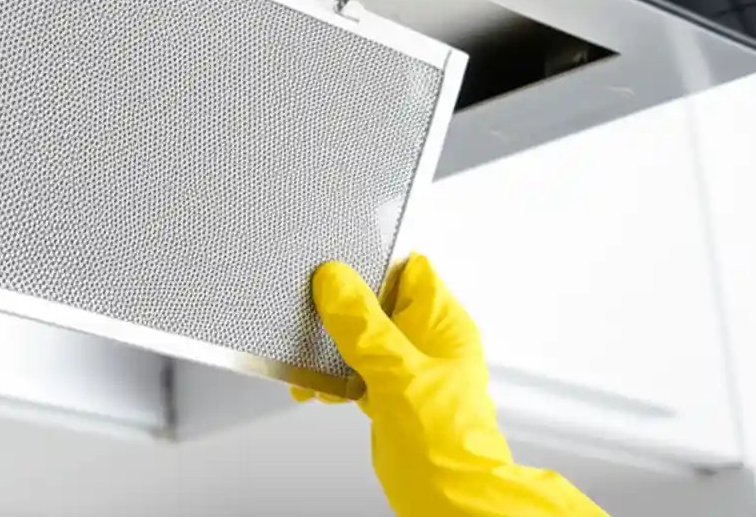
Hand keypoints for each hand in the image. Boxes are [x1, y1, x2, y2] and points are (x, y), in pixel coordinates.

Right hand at [294, 255, 606, 515]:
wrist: (450, 502)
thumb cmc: (446, 444)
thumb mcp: (398, 373)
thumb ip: (364, 326)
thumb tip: (335, 279)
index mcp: (444, 324)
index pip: (411, 270)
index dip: (374, 263)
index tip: (335, 266)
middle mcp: (428, 342)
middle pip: (378, 303)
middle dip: (341, 308)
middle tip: (311, 312)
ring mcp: (409, 370)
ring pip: (362, 338)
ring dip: (330, 344)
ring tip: (305, 356)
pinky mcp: (391, 396)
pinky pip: (355, 371)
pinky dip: (332, 376)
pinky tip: (313, 387)